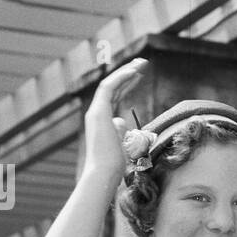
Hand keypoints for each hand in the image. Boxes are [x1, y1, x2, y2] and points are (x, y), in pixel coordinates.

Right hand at [83, 58, 148, 184]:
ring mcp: (96, 111)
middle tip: (141, 63)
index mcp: (102, 120)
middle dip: (127, 73)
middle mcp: (96, 113)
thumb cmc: (114, 165)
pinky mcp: (98, 112)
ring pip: (109, 84)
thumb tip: (122, 121)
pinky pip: (108, 88)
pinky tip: (134, 72)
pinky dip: (121, 78)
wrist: (104, 174)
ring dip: (126, 71)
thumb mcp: (121, 144)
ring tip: (141, 63)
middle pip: (112, 87)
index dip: (126, 83)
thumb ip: (120, 131)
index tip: (139, 75)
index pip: (115, 95)